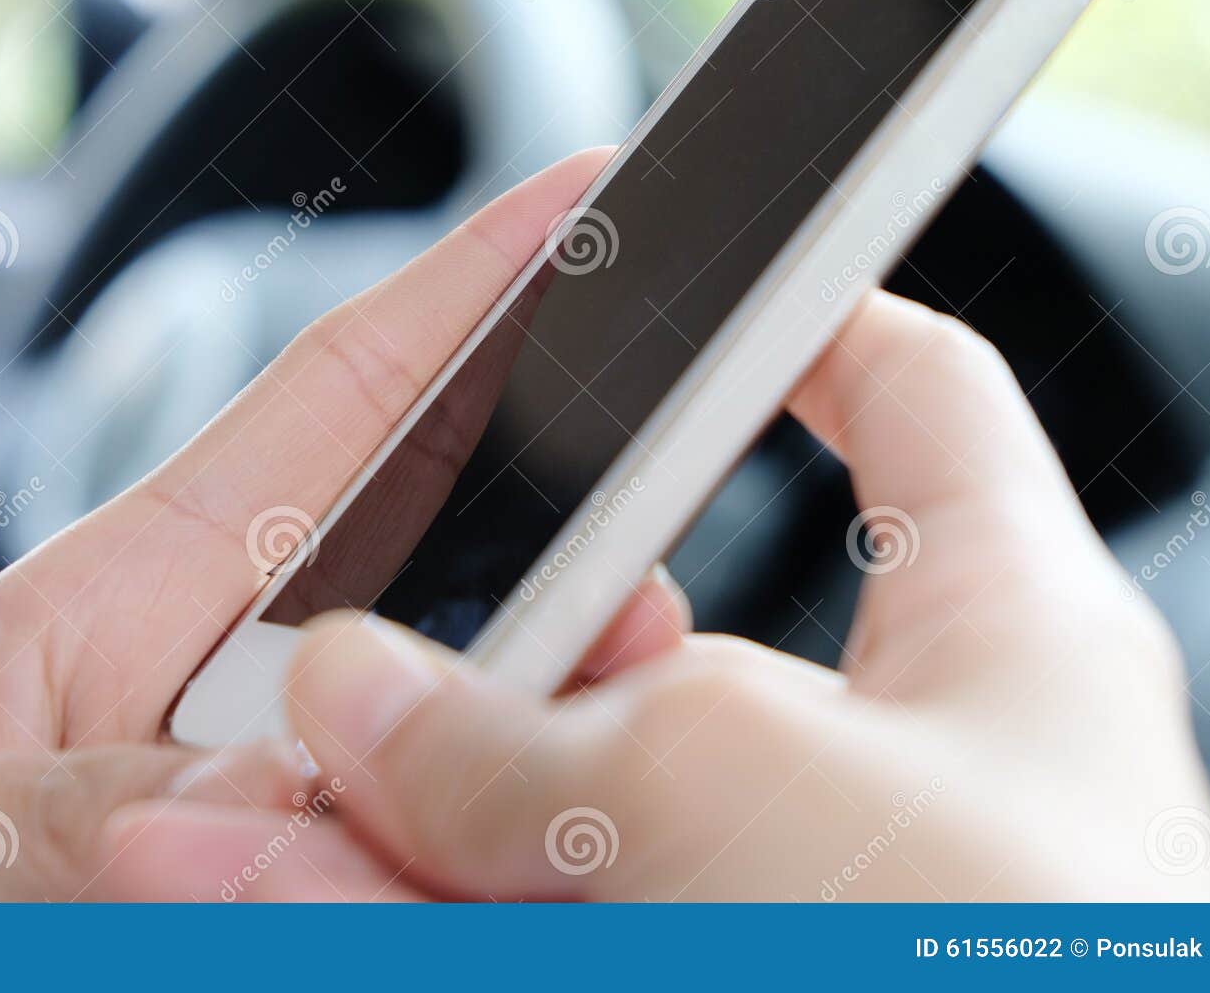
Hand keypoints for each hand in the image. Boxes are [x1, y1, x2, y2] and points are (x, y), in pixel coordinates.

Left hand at [0, 149, 689, 901]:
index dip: (456, 292)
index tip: (572, 200)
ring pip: (448, 744)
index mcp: (125, 601)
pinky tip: (476, 883)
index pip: (321, 406)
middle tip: (639, 616)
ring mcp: (270, 794)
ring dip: (515, 758)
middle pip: (438, 580)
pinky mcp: (292, 879)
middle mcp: (225, 694)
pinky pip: (410, 862)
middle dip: (564, 568)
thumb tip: (278, 779)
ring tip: (538, 815)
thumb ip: (56, 800)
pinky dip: (464, 870)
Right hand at [285, 291, 1209, 900]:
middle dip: (469, 655)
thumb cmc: (1001, 957)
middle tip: (328, 649)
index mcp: (991, 635)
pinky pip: (510, 921)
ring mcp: (774, 900)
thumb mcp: (730, 780)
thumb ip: (515, 726)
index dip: (792, 318)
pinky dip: (387, 907)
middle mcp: (880, 776)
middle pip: (638, 652)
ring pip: (542, 824)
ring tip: (208, 818)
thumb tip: (348, 691)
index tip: (682, 285)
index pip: (898, 397)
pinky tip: (252, 891)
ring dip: (377, 819)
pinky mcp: (682, 960)